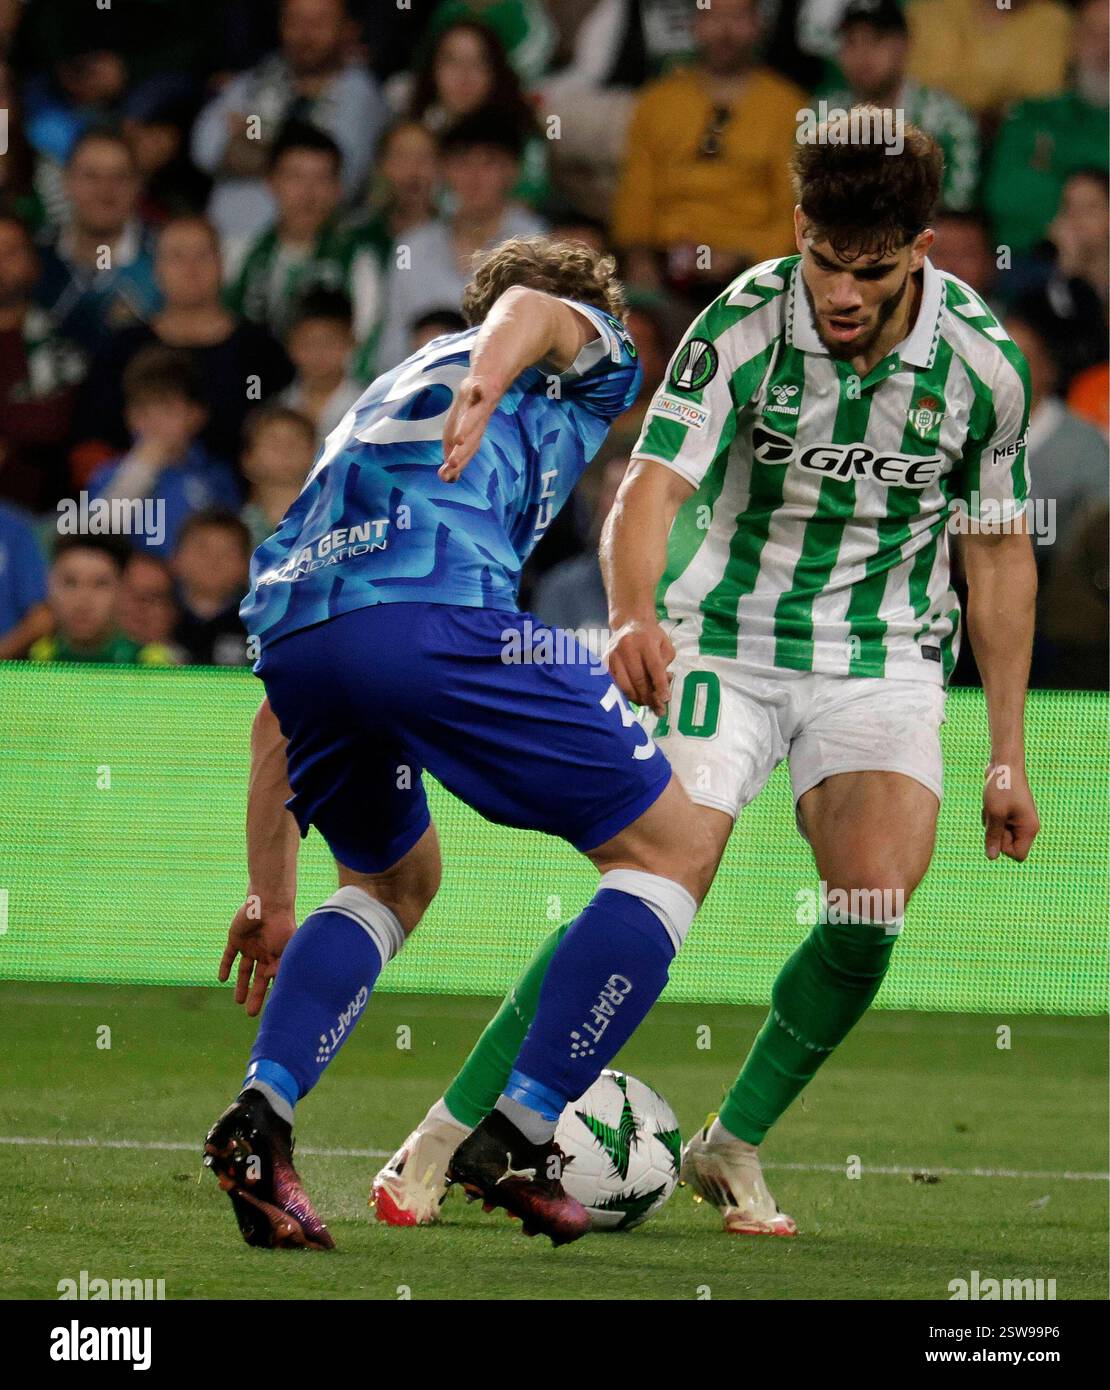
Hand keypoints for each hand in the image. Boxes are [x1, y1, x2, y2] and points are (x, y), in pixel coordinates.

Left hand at [218, 897, 296, 1015]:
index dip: (272, 993)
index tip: (271, 1009)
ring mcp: (250, 946)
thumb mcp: (284, 949)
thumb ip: (278, 967)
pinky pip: (229, 956)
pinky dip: (225, 967)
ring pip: (244, 970)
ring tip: (238, 1001)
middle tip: (252, 1014)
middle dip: (256, 996)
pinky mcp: (236, 939)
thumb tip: (269, 980)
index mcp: (277, 955)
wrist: (268, 904)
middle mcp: (264, 953)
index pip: (273, 979)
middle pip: (258, 979)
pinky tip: (222, 979)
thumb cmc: (281, 926)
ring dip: (241, 985)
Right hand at [439, 376, 500, 481]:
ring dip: (466, 429)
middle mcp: (476, 426)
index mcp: (470, 438)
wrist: (486, 386)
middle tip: (452, 464)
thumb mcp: (458, 438)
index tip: (446, 477)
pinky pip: (479, 390)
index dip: (457, 465)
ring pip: (473, 420)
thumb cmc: (469, 416)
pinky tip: (477, 388)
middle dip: (461, 453)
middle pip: (469, 441)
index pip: (464, 454)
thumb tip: (446, 479)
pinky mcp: (480, 390)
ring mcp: (479, 408)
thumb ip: (452, 457)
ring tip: (458, 440)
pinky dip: (478, 391)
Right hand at [606, 617, 674, 716]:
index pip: (654, 667)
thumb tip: (663, 686)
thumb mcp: (665, 645)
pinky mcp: (605, 662)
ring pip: (624, 684)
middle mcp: (627, 647)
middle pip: (638, 678)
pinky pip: (613, 683)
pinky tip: (633, 698)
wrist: (629, 622)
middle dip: (649, 697)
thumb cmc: (651, 636)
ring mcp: (613, 655)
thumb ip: (666, 664)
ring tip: (646, 704)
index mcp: (646, 641)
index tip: (665, 700)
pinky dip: (623, 694)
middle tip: (658, 709)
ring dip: (636, 698)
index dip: (660, 685)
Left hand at [982, 762, 1039, 861]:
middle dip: (995, 833)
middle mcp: (1026, 827)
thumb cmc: (1001, 788)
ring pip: (998, 834)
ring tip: (992, 806)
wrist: (1003, 765)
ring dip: (990, 823)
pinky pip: (995, 825)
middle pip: (1007, 846)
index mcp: (1029, 829)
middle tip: (994, 815)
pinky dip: (989, 816)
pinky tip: (989, 804)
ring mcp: (1017, 820)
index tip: (998, 831)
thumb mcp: (994, 814)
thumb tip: (991, 857)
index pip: (1018, 855)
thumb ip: (993, 837)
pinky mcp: (1008, 814)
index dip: (1004, 848)